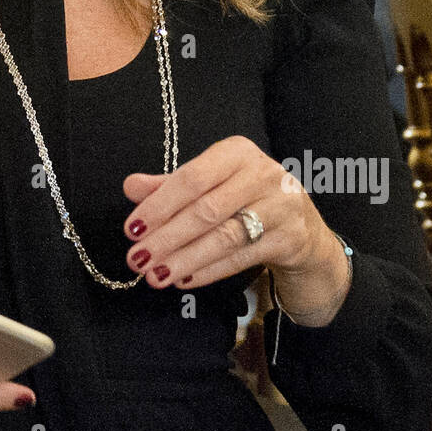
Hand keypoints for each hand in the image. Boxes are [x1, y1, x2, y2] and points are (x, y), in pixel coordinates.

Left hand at [122, 136, 350, 325]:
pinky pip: (241, 257)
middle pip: (206, 210)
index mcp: (237, 152)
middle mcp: (262, 173)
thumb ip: (170, 185)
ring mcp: (280, 206)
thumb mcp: (210, 183)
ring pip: (223, 237)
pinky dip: (209, 270)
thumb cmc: (245, 197)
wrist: (301, 224)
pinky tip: (184, 278)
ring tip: (155, 275)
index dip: (159, 204)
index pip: (192, 177)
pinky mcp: (289, 238)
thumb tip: (130, 186)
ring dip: (184, 259)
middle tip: (137, 259)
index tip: (131, 229)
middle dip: (167, 237)